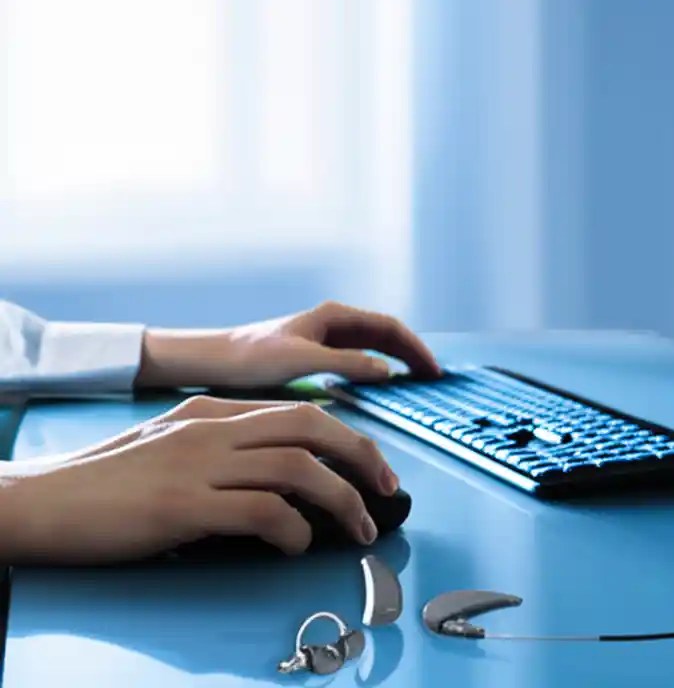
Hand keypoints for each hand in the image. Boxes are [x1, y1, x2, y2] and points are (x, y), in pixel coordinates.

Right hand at [0, 395, 398, 564]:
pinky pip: (263, 511)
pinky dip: (294, 530)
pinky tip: (297, 546)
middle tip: (387, 491)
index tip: (373, 466)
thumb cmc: (104, 484)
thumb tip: (279, 478)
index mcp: (211, 412)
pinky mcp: (183, 506)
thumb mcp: (170, 446)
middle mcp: (211, 429)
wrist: (39, 501)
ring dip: (343, 501)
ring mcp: (198, 465)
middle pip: (313, 426)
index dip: (348, 437)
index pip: (299, 410)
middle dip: (364, 456)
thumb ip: (222, 450)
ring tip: (358, 530)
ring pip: (300, 467)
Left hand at [135, 300, 440, 388]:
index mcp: (333, 316)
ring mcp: (324, 337)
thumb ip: (346, 363)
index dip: (416, 348)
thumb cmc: (249, 357)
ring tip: (416, 382)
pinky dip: (377, 369)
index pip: (390, 327)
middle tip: (434, 378)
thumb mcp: (301, 360)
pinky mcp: (314, 355)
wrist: (211, 361)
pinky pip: (358, 358)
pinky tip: (381, 386)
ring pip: (374, 346)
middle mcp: (332, 322)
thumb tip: (387, 371)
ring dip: (398, 361)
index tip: (433, 370)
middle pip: (386, 335)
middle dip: (412, 353)